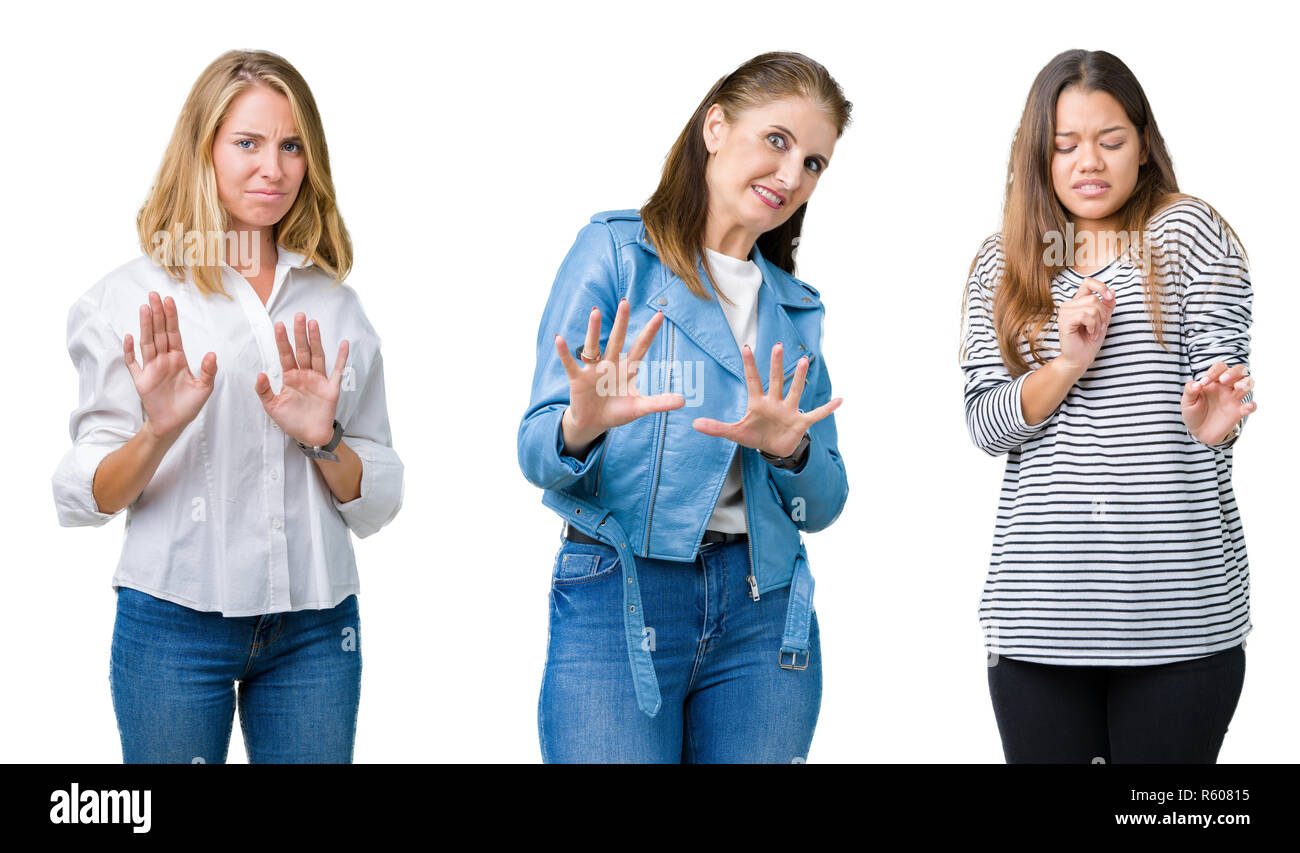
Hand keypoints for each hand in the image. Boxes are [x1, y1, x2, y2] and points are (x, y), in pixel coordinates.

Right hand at [124, 291, 216, 441]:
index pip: (174, 333)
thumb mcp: (204, 388)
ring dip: (145, 325)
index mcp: (178, 358)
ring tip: (144, 308)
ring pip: (147, 342)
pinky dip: (130, 351)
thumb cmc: (189, 405)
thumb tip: (212, 354)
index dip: (171, 317)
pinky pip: (133, 363)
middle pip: (159, 332)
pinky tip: (129, 337)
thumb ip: (208, 371)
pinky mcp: (141, 380)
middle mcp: (163, 359)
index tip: (169, 300)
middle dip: (157, 314)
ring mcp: (151, 368)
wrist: (173, 424)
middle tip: (154, 295)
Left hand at [255, 312, 348, 445]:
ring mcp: (319, 379)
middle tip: (299, 315)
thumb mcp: (272, 407)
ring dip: (316, 340)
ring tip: (313, 324)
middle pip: (302, 350)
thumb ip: (264, 391)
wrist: (309, 436)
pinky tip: (343, 344)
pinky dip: (341, 357)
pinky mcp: (331, 388)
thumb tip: (260, 374)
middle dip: (299, 333)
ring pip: (317, 355)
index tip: (279, 325)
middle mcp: (305, 374)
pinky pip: (337, 370)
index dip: (282, 341)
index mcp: (290, 377)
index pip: (285, 355)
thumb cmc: (291, 421)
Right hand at [555, 299, 685, 449]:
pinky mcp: (578, 379)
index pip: (640, 346)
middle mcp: (610, 364)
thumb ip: (658, 403)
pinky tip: (559, 338)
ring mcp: (593, 370)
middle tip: (625, 302)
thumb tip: (683, 401)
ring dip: (593, 330)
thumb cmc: (616, 411)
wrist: (593, 424)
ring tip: (595, 312)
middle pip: (617, 339)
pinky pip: (570, 363)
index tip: (660, 314)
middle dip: (621, 322)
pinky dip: (564, 352)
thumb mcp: (639, 408)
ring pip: (594, 346)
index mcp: (627, 368)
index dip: (649, 332)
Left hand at [692, 342, 840, 456]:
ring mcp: (789, 411)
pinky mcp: (801, 422)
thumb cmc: (755, 436)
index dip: (749, 365)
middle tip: (777, 346)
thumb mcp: (735, 433)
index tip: (745, 347)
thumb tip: (695, 423)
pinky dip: (827, 409)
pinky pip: (816, 415)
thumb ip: (717, 428)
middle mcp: (775, 402)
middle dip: (776, 365)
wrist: (774, 449)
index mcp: (758, 402)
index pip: (753, 380)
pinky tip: (840, 400)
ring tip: (804, 361)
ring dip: (799, 378)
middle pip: (776, 380)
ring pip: (795, 392)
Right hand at [1056, 277, 1115, 374]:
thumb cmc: (1089, 341)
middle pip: (1094, 298)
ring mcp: (1065, 312)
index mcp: (1077, 302)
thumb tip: (1113, 291)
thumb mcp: (1103, 320)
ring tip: (1094, 333)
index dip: (1101, 286)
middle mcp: (1069, 305)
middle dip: (1103, 315)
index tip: (1109, 297)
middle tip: (1099, 328)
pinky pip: (1086, 316)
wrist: (1081, 359)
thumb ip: (1107, 305)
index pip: (1088, 282)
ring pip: (1092, 307)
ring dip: (1098, 323)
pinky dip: (1093, 326)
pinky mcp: (1065, 321)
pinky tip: (1090, 334)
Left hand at [1182, 361, 1255, 444]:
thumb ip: (1190, 390)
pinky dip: (1252, 405)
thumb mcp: (1187, 401)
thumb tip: (1196, 384)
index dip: (1214, 372)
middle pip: (1239, 370)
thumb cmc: (1193, 412)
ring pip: (1248, 383)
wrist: (1198, 431)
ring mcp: (1234, 399)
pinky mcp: (1239, 412)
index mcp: (1214, 381)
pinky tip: (1247, 406)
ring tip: (1238, 387)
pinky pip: (1251, 406)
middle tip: (1223, 380)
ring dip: (1246, 383)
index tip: (1204, 383)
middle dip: (1233, 372)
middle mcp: (1226, 387)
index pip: (1220, 367)